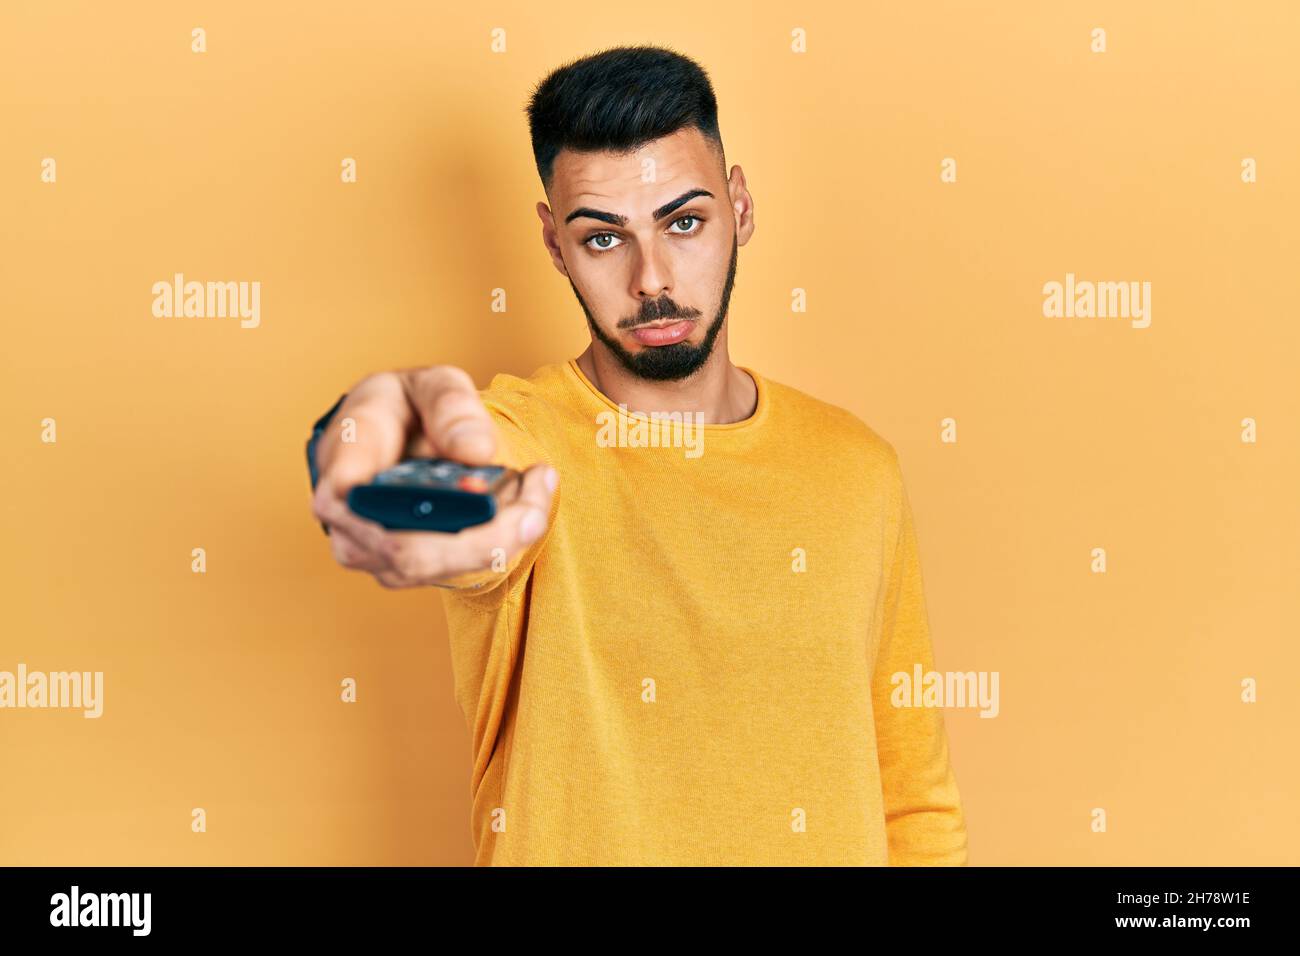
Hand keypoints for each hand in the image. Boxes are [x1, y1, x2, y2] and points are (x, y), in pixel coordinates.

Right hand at [310, 365, 557, 587]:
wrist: (390, 436)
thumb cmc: (401, 408)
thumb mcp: (429, 384)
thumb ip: (451, 406)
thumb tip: (477, 451)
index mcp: (344, 466)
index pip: (355, 501)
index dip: (412, 511)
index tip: (480, 492)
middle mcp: (351, 523)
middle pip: (415, 553)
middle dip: (488, 532)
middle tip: (540, 485)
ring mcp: (378, 555)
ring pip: (444, 568)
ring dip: (504, 534)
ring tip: (538, 484)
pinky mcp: (412, 570)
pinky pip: (460, 569)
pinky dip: (502, 539)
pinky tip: (527, 503)